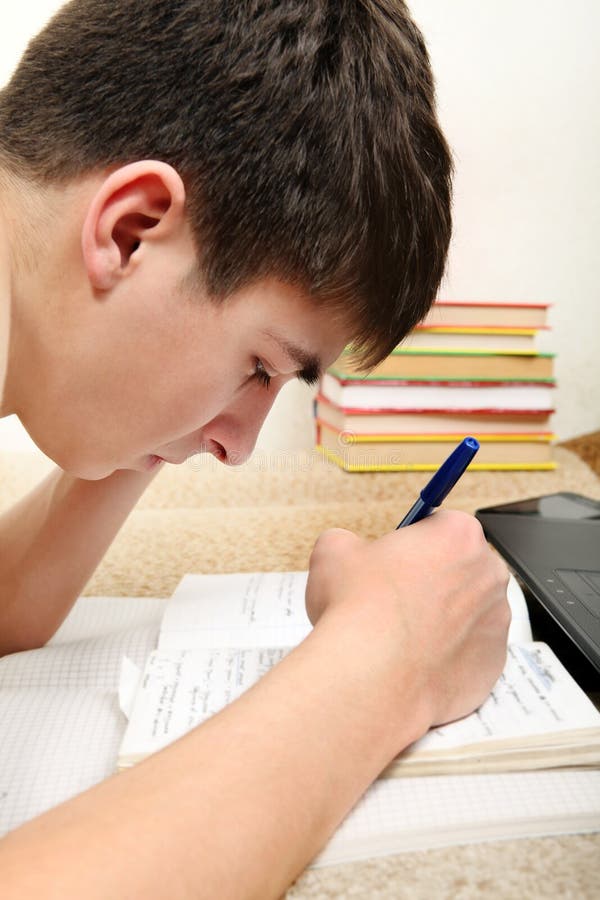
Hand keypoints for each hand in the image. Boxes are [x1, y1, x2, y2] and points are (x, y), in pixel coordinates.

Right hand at [306, 510, 509, 732]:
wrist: (368, 677)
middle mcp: (488, 573)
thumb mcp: (334, 551)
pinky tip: (417, 660)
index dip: (414, 543)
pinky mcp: (495, 663)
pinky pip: (472, 653)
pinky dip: (450, 655)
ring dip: (445, 618)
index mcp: (458, 534)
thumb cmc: (358, 610)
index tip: (397, 559)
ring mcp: (497, 621)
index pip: (441, 526)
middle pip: (462, 568)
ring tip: (404, 634)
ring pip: (470, 612)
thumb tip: (348, 552)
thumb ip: (349, 542)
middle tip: (397, 598)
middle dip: (434, 580)